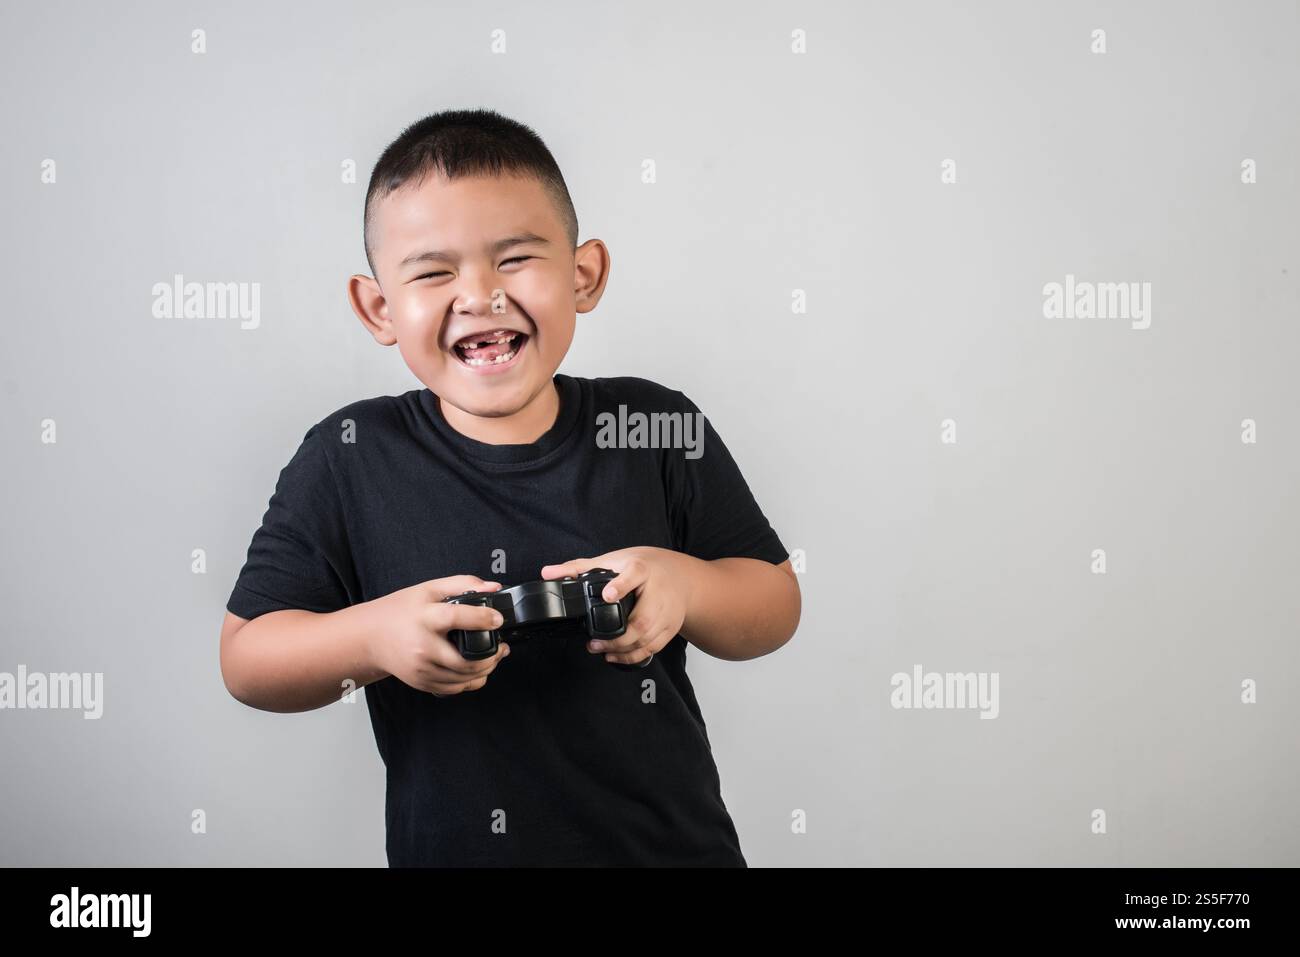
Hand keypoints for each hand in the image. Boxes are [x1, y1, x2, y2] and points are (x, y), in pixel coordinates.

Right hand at [365, 575, 510, 696]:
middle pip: (465, 659)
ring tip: (495, 656)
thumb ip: (462, 584)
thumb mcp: (429, 589)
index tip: (497, 620)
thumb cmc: (400, 611)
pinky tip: (477, 669)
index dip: (482, 619)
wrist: (370, 637)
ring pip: (463, 678)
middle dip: (492, 655)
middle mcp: (422, 646)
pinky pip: (454, 688)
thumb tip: (493, 587)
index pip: (456, 618)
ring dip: (486, 669)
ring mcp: (421, 669)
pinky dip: (471, 681)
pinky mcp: (422, 682)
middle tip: (502, 646)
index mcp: (424, 618)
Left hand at [540, 548, 690, 665]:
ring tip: (600, 651)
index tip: (607, 595)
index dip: (621, 586)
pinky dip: (633, 656)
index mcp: (643, 570)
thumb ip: (579, 567)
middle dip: (617, 637)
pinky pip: (653, 647)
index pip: (634, 575)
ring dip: (622, 649)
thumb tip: (548, 572)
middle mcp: (659, 592)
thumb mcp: (614, 560)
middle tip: (593, 643)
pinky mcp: (671, 628)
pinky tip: (615, 656)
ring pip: (647, 637)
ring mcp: (667, 613)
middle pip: (642, 618)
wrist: (682, 577)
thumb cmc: (647, 567)